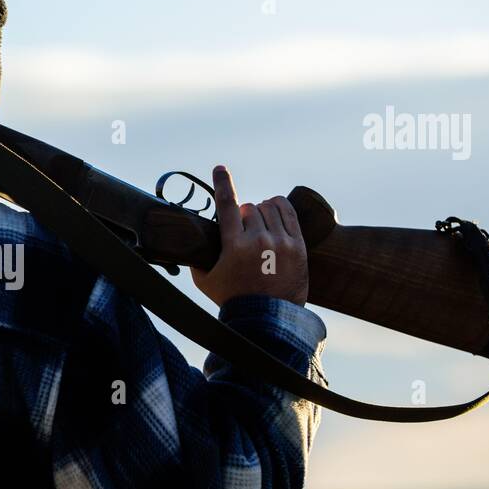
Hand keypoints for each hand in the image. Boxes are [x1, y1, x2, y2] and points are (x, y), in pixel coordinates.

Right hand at [190, 165, 308, 306]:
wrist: (266, 319)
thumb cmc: (232, 299)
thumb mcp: (205, 279)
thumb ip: (196, 257)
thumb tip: (189, 240)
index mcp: (234, 246)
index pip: (227, 204)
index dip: (222, 183)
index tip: (220, 168)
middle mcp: (259, 240)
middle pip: (250, 208)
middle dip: (243, 216)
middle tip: (241, 231)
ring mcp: (281, 242)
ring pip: (269, 207)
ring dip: (260, 212)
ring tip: (258, 224)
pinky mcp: (298, 246)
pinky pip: (288, 212)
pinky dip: (278, 208)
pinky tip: (274, 212)